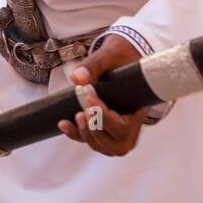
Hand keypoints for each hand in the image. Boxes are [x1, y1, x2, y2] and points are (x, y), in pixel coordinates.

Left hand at [56, 34, 151, 155]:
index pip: (124, 127)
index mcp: (138, 109)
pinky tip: (63, 123)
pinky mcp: (104, 129)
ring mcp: (118, 131)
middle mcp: (132, 125)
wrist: (121, 57)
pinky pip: (92, 141)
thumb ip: (95, 64)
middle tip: (82, 112)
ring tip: (76, 116)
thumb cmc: (121, 56)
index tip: (89, 99)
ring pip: (103, 147)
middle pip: (116, 145)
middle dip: (95, 131)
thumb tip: (76, 78)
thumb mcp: (111, 55)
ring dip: (86, 135)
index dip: (104, 118)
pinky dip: (76, 135)